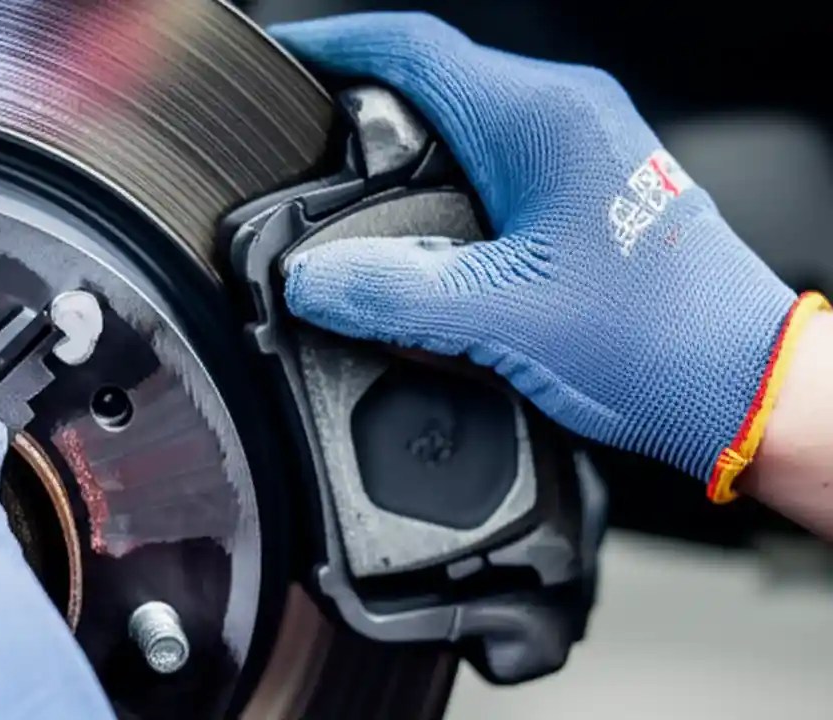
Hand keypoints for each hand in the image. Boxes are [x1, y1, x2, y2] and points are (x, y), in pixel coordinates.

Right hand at [271, 13, 828, 501]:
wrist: (739, 385)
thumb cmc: (657, 343)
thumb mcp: (501, 320)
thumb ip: (390, 295)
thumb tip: (310, 279)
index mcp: (542, 121)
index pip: (412, 48)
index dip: (333, 46)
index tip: (282, 59)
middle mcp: (566, 115)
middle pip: (434, 77)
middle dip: (357, 102)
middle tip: (298, 140)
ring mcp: (581, 146)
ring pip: (463, 119)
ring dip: (401, 142)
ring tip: (342, 182)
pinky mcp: (586, 185)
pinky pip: (493, 157)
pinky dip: (440, 178)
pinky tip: (415, 225)